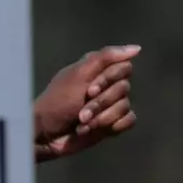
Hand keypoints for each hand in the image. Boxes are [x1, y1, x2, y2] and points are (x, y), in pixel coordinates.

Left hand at [33, 45, 138, 160]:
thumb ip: (105, 58)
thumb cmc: (57, 102)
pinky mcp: (112, 123)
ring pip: (125, 106)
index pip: (123, 67)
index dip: (109, 80)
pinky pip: (129, 120)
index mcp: (97, 70)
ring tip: (82, 123)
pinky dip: (112, 125)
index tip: (89, 90)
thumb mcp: (77, 75)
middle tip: (80, 112)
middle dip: (101, 103)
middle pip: (124, 88)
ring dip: (102, 117)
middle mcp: (106, 85)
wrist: (45, 134)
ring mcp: (110, 105)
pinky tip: (94, 129)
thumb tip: (137, 48)